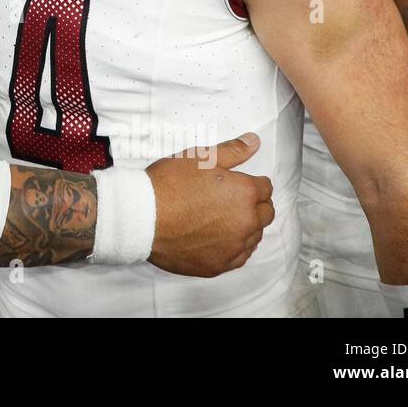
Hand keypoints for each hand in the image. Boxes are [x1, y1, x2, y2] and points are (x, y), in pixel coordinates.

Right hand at [145, 133, 274, 277]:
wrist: (141, 217)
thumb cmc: (169, 183)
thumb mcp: (199, 158)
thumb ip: (232, 150)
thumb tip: (255, 141)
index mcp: (245, 193)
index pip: (266, 188)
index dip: (252, 183)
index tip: (238, 183)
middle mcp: (246, 222)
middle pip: (265, 214)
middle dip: (254, 205)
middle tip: (230, 199)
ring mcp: (233, 247)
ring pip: (254, 237)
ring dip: (246, 227)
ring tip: (221, 218)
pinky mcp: (219, 265)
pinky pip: (239, 257)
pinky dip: (234, 247)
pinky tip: (217, 237)